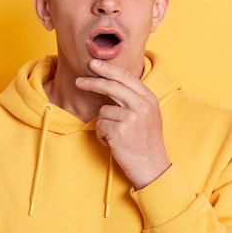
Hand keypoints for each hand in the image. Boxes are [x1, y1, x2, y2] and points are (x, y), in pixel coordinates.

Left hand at [75, 59, 170, 188]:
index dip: (108, 69)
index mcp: (149, 99)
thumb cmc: (146, 142)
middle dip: (92, 82)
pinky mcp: (120, 131)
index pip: (126, 77)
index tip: (94, 64)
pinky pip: (100, 126)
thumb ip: (134, 100)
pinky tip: (114, 143)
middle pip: (111, 86)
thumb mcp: (148, 115)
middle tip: (78, 82)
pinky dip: (103, 136)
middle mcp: (141, 106)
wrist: (153, 168)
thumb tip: (111, 84)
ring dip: (104, 124)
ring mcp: (131, 118)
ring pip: (103, 111)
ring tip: (117, 136)